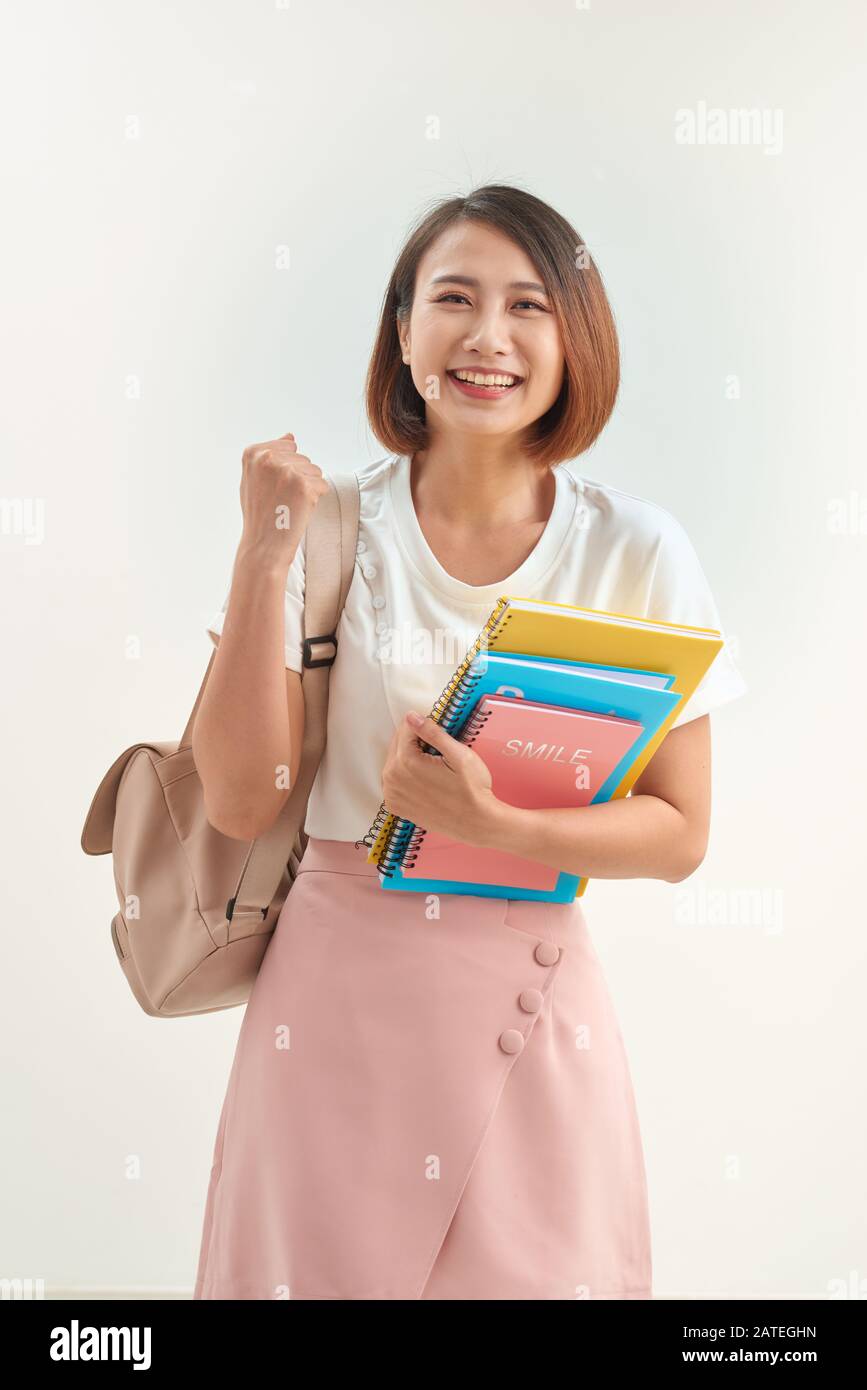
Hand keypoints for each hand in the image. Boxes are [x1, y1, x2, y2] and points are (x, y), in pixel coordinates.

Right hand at [236, 432, 329, 570]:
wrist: (263, 545)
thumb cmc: (259, 514)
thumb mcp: (255, 479)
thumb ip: (270, 455)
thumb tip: (290, 436)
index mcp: (253, 453)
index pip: (289, 446)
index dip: (286, 468)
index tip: (272, 487)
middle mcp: (268, 458)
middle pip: (303, 458)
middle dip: (298, 478)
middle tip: (281, 499)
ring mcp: (286, 470)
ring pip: (315, 470)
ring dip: (308, 488)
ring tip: (289, 504)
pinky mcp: (303, 485)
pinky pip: (322, 485)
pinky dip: (315, 499)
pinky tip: (298, 509)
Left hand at [380, 711, 499, 844]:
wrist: (475, 822)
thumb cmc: (471, 790)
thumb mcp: (458, 754)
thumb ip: (432, 733)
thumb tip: (412, 716)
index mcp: (406, 762)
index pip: (407, 729)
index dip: (424, 726)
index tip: (438, 733)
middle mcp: (392, 778)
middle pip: (397, 744)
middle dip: (414, 741)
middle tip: (438, 750)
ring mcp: (392, 794)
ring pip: (394, 761)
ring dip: (408, 757)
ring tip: (432, 765)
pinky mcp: (396, 805)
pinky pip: (394, 779)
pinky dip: (404, 774)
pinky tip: (424, 779)